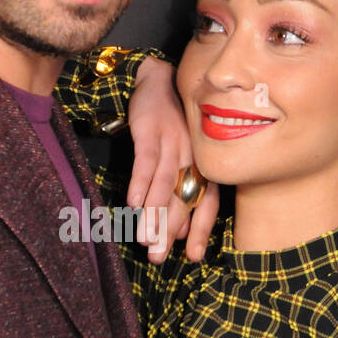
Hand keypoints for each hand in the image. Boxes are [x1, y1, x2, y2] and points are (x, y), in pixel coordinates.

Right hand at [126, 56, 218, 262]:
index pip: (206, 204)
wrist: (157, 80)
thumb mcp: (180, 159)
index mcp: (203, 166)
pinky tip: (131, 203)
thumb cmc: (170, 125)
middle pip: (183, 200)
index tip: (191, 257)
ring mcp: (173, 144)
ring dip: (154, 213)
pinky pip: (146, 161)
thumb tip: (179, 232)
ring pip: (165, 185)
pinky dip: (140, 182)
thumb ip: (181, 194)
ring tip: (144, 239)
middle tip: (157, 257)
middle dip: (169, 231)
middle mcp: (193, 157)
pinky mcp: (151, 132)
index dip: (198, 231)